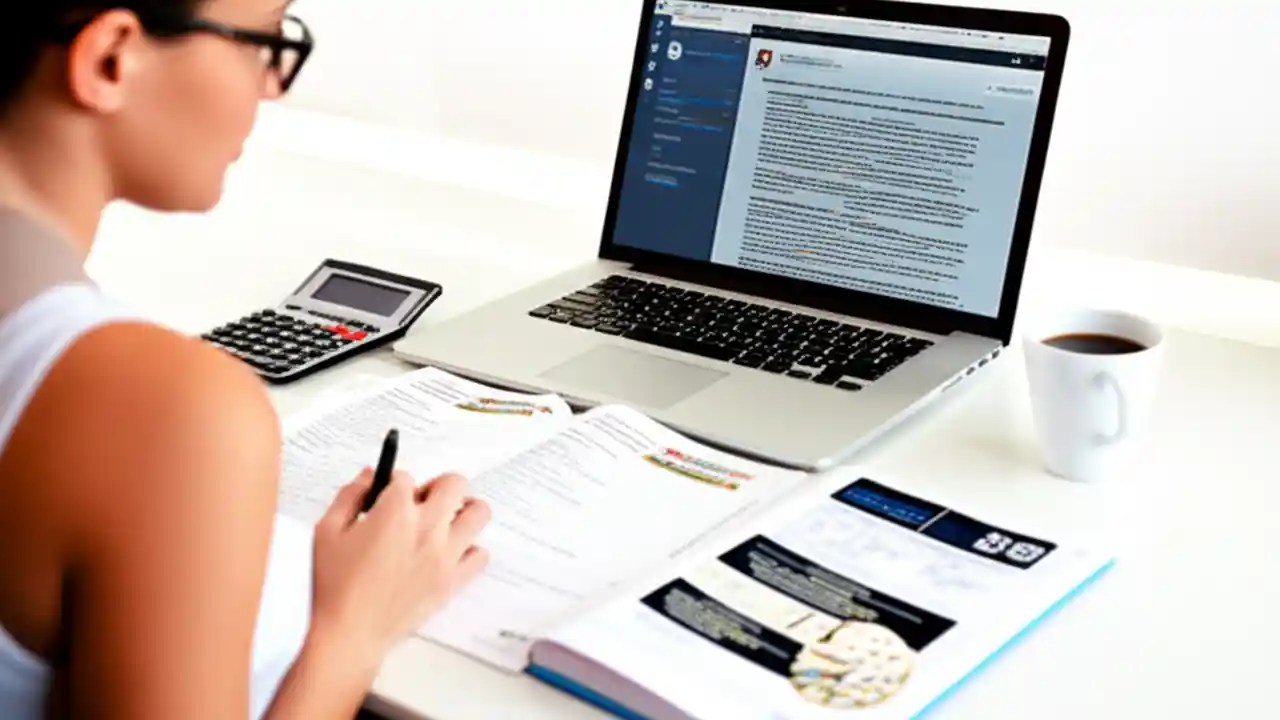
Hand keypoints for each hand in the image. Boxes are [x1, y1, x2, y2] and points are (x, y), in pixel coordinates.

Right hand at [308, 469, 490, 668]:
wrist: (348, 634)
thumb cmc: (333, 587)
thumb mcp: (327, 531)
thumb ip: (351, 496)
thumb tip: (369, 475)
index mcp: (395, 512)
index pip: (406, 476)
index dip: (393, 484)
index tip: (385, 496)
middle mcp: (427, 528)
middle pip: (454, 483)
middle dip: (436, 486)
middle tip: (420, 502)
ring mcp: (445, 555)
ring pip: (479, 513)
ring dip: (464, 510)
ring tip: (444, 521)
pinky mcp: (453, 581)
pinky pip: (481, 555)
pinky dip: (470, 549)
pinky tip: (449, 553)